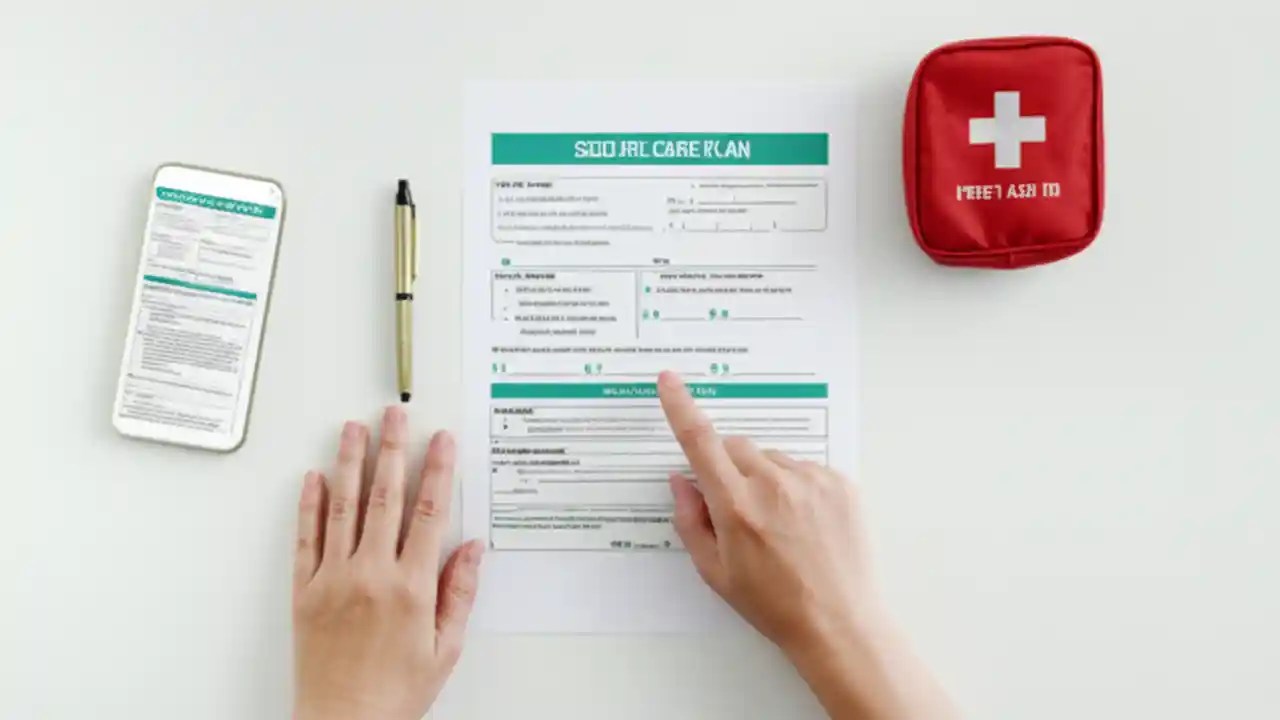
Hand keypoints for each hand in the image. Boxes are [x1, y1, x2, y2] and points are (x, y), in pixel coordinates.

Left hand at [292, 407, 482, 719]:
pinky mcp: (305, 592)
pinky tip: (313, 478)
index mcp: (412, 587)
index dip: (437, 469)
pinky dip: (309, 505)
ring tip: (352, 429)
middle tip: (394, 414)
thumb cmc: (396, 693)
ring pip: (342, 507)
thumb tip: (471, 548)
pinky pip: (306, 539)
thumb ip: (459, 593)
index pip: (429, 512)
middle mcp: (371, 574)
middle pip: (384, 496)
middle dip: (392, 449)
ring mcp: (334, 579)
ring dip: (349, 462)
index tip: (440, 439)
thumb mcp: (445, 648)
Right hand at [656, 371, 872, 654]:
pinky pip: (806, 469)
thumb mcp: (715, 572)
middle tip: (737, 507)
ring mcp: (812, 480)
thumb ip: (690, 520)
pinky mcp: (840, 484)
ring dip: (766, 478)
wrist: (839, 623)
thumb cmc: (773, 604)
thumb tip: (680, 480)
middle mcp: (773, 484)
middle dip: (728, 466)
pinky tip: (805, 525)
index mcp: (736, 505)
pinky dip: (798, 487)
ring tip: (780, 525)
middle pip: (736, 447)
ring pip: (772, 458)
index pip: (699, 442)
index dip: (680, 407)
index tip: (670, 382)